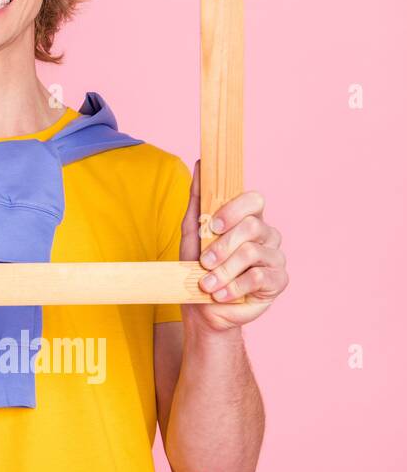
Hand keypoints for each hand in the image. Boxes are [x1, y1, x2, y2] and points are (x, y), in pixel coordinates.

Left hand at [179, 159, 287, 331]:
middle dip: (223, 246)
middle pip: (253, 226)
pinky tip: (220, 294)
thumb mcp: (192, 231)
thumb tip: (200, 163)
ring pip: (253, 253)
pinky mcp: (278, 281)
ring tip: (207, 283)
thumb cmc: (198, 267)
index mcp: (248, 219)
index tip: (213, 226)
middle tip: (204, 261)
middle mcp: (266, 235)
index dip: (234, 210)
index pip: (254, 200)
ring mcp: (275, 257)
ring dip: (224, 270)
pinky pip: (260, 278)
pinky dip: (234, 286)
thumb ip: (199, 199)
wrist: (203, 307)